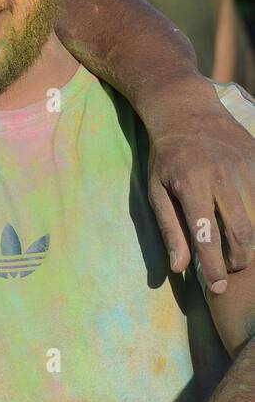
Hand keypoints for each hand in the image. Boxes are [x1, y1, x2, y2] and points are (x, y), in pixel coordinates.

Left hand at [146, 92, 254, 292]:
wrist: (186, 112)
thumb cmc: (166, 157)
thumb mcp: (155, 190)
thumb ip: (169, 229)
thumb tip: (179, 267)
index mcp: (191, 184)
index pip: (206, 235)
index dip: (214, 266)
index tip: (217, 289)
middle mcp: (222, 177)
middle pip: (242, 232)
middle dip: (239, 260)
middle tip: (231, 271)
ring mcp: (246, 168)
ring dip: (254, 244)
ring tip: (241, 255)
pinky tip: (251, 231)